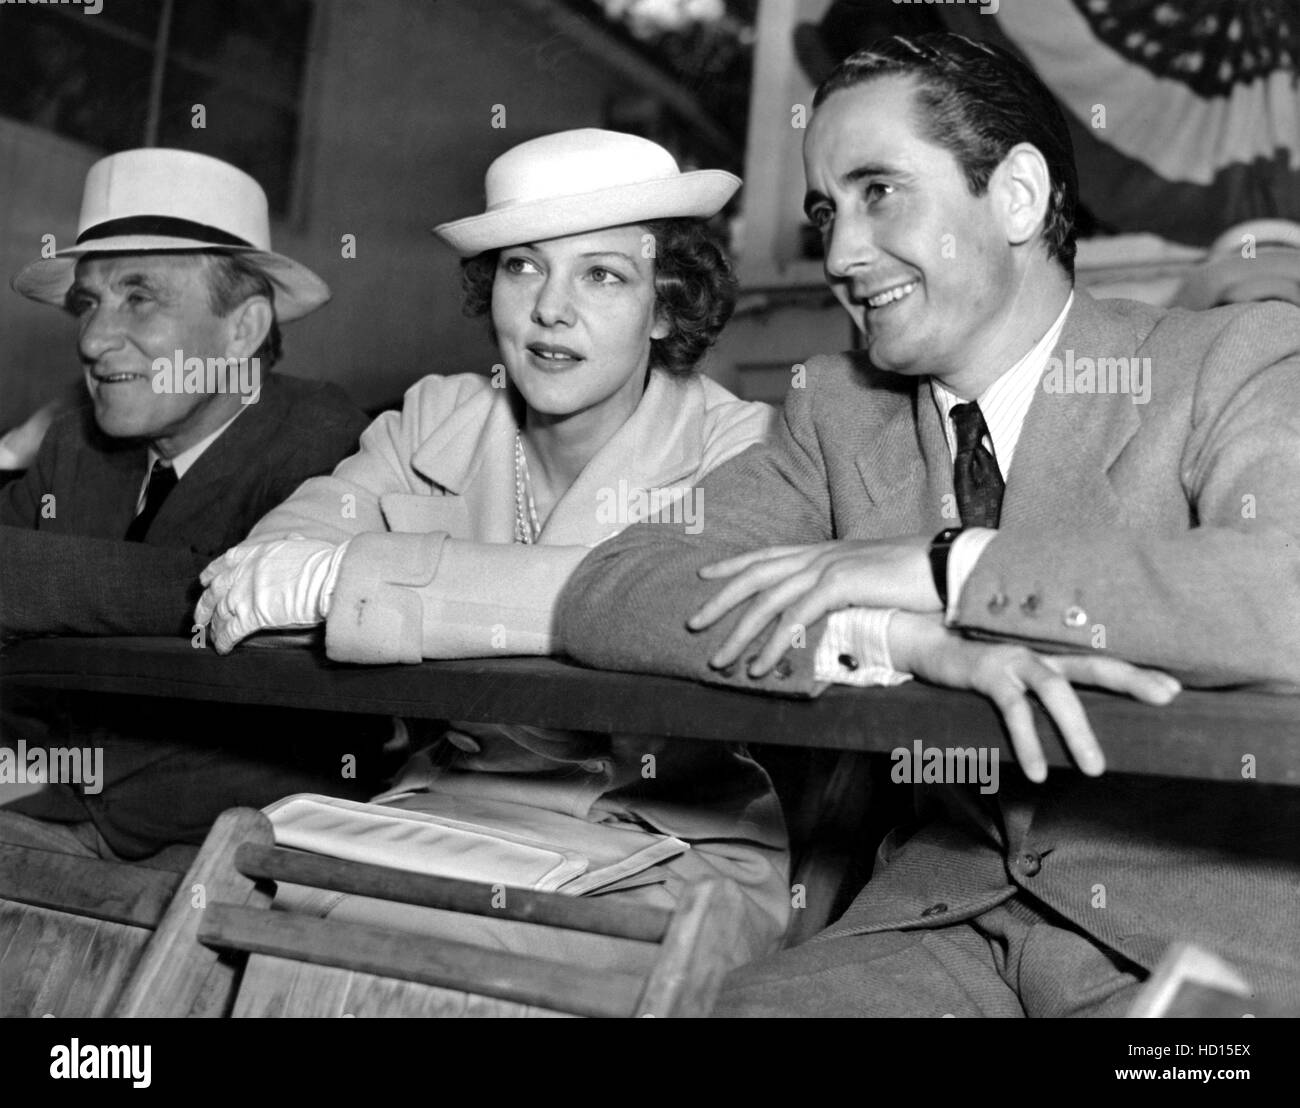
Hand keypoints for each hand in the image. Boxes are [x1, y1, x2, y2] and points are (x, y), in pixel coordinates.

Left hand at [195, 536, 346, 653]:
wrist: (326, 578)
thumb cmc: (321, 561)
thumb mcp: (299, 543)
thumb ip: (289, 543)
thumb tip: (294, 540)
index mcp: (253, 554)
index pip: (222, 563)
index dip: (211, 575)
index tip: (205, 582)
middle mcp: (242, 574)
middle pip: (213, 592)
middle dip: (204, 607)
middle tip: (199, 618)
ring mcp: (244, 595)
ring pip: (219, 614)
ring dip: (214, 628)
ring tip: (212, 638)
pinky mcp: (251, 617)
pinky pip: (231, 632)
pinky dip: (224, 641)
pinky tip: (223, 649)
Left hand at [688, 537, 938, 675]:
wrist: (947, 565)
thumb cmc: (915, 576)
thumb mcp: (869, 576)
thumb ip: (843, 586)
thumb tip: (829, 604)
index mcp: (823, 550)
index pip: (767, 555)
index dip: (733, 565)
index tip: (703, 575)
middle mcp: (818, 555)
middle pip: (755, 577)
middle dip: (720, 601)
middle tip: (692, 624)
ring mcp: (827, 568)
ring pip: (767, 602)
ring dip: (738, 635)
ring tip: (718, 661)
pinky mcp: (839, 586)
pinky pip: (794, 620)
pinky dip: (772, 645)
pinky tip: (758, 667)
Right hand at [887, 612, 1180, 782]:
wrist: (924, 641)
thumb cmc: (976, 663)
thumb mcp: (1015, 672)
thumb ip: (1043, 685)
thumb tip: (1075, 721)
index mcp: (1051, 650)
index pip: (1101, 658)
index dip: (1138, 671)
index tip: (1175, 690)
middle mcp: (1039, 649)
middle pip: (1094, 662)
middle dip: (1132, 680)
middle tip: (1167, 698)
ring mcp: (1013, 657)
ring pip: (1057, 690)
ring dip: (1078, 731)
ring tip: (1095, 770)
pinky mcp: (987, 672)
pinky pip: (1013, 710)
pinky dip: (1028, 742)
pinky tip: (1037, 772)